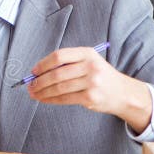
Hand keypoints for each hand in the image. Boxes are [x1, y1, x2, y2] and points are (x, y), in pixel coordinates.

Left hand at [27, 46, 151, 132]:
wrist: (123, 93)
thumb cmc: (101, 77)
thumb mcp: (89, 62)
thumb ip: (68, 64)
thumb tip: (39, 73)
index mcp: (87, 53)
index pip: (59, 56)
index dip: (43, 64)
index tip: (33, 72)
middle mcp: (90, 66)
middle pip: (57, 73)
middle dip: (39, 81)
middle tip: (30, 85)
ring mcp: (91, 82)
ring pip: (59, 87)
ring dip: (42, 92)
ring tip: (34, 94)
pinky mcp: (90, 97)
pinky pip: (64, 98)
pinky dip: (51, 99)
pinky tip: (44, 100)